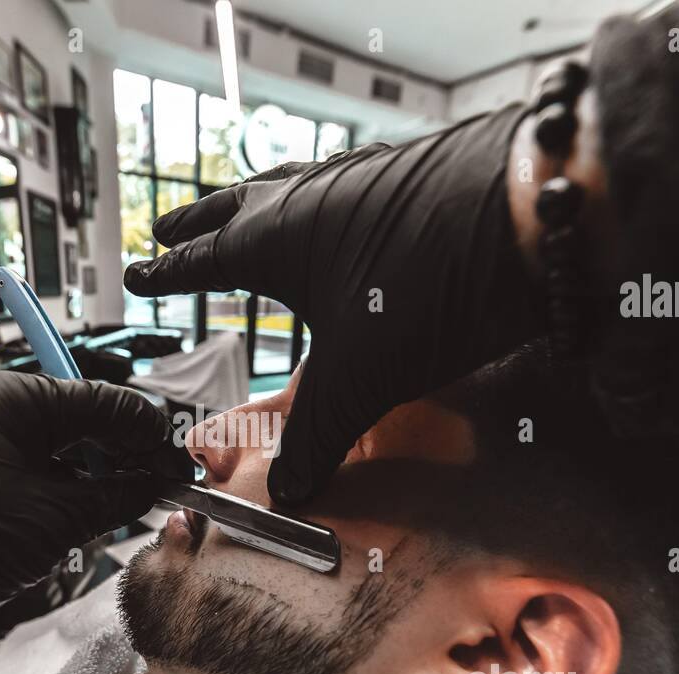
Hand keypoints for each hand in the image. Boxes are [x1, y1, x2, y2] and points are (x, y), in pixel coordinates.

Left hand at [0, 372, 190, 657]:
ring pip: (38, 469)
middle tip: (125, 524)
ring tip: (61, 550)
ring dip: (61, 508)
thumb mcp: (39, 524)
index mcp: (14, 398)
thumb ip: (108, 498)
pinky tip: (21, 558)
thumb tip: (155, 478)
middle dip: (104, 479)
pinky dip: (23, 522)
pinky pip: (0, 492)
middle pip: (72, 433)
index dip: (150, 440)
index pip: (107, 402)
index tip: (179, 478)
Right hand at [125, 106, 541, 502]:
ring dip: (254, 203)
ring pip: (287, 187)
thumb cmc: (432, 283)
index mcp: (275, 235)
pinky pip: (336, 187)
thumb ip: (318, 434)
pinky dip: (314, 202)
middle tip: (171, 228)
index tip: (138, 274)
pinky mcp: (408, 177)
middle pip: (236, 204)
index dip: (169, 273)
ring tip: (241, 213)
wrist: (540, 211)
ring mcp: (361, 179)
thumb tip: (288, 492)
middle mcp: (310, 197)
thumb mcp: (363, 371)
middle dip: (201, 222)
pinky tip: (337, 216)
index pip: (203, 258)